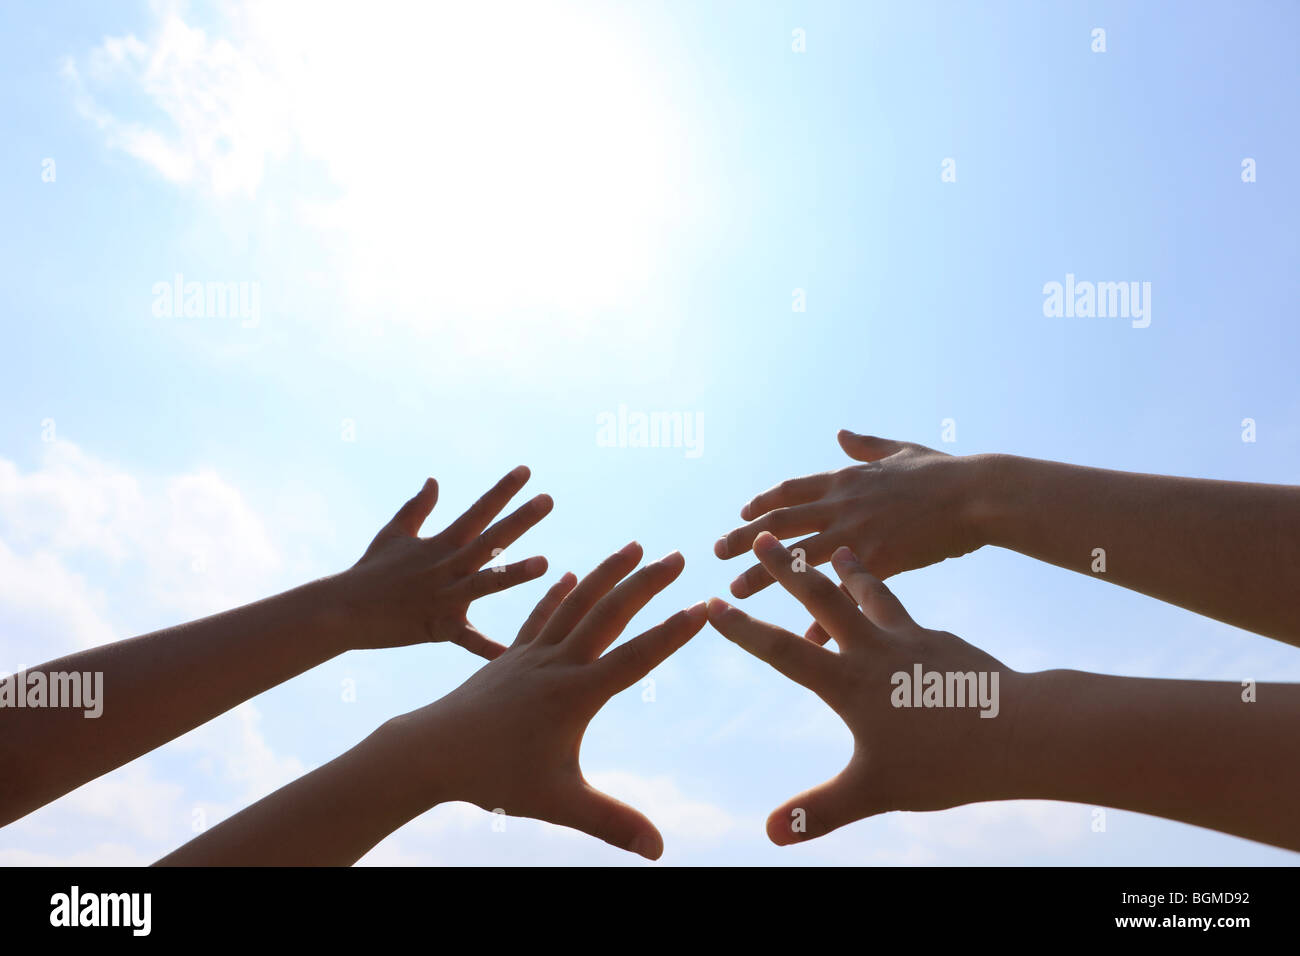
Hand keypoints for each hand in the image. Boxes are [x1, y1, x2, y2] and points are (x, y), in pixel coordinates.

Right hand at [334, 466, 552, 657]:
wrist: (342, 609)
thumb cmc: (369, 570)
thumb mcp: (394, 533)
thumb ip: (418, 507)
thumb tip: (434, 480)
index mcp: (441, 544)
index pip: (477, 511)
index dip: (502, 490)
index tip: (526, 471)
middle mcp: (446, 567)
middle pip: (489, 540)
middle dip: (520, 519)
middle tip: (548, 500)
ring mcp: (443, 597)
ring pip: (484, 584)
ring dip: (514, 574)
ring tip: (545, 563)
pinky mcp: (437, 627)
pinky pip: (467, 641)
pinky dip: (488, 649)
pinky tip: (512, 655)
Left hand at [389, 542, 706, 858]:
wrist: (430, 751)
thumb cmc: (494, 778)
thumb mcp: (558, 803)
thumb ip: (611, 823)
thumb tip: (659, 851)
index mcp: (575, 695)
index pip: (635, 658)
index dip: (672, 633)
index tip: (704, 607)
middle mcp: (557, 664)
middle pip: (608, 614)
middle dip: (646, 583)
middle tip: (678, 556)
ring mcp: (532, 655)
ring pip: (576, 602)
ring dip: (608, 572)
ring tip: (634, 547)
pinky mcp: (511, 655)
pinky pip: (540, 615)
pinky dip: (559, 593)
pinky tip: (570, 574)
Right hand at [707, 532, 1021, 845]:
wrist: (1018, 730)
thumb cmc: (944, 765)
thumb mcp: (875, 792)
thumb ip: (820, 810)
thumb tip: (769, 834)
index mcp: (849, 683)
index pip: (782, 651)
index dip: (743, 629)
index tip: (712, 605)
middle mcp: (874, 650)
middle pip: (821, 599)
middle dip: (785, 567)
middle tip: (760, 537)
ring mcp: (909, 639)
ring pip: (869, 593)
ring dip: (847, 569)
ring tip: (836, 549)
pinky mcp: (940, 640)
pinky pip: (904, 612)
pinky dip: (890, 599)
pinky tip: (891, 604)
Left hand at [714, 431, 989, 597]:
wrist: (977, 494)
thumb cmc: (945, 472)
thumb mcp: (900, 450)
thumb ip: (867, 446)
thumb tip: (840, 433)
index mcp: (845, 479)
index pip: (791, 490)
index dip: (763, 502)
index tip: (741, 514)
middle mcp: (841, 503)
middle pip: (778, 522)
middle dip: (743, 538)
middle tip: (717, 552)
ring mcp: (855, 531)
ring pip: (796, 556)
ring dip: (762, 575)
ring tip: (735, 591)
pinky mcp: (877, 559)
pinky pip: (839, 591)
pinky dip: (818, 615)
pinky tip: (799, 636)